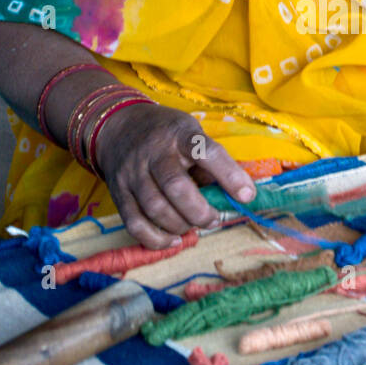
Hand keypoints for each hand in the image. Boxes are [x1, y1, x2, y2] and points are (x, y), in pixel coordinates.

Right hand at [94, 103, 256, 246]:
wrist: (119, 125)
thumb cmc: (167, 134)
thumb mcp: (192, 133)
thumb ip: (210, 163)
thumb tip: (233, 196)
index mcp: (179, 134)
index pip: (205, 152)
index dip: (229, 175)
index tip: (246, 196)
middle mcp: (153, 152)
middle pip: (176, 187)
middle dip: (200, 212)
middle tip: (214, 219)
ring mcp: (132, 173)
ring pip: (155, 209)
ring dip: (181, 225)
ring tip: (194, 225)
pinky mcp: (118, 192)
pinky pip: (135, 224)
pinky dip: (157, 239)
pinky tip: (174, 239)